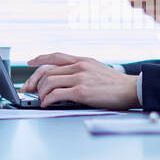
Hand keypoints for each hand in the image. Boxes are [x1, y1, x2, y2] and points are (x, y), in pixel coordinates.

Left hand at [24, 52, 139, 108]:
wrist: (131, 89)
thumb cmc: (116, 84)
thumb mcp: (97, 69)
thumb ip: (81, 70)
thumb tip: (65, 78)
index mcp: (82, 60)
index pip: (55, 56)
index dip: (40, 59)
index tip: (30, 62)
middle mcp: (79, 66)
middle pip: (47, 70)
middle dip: (34, 80)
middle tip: (29, 89)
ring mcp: (80, 78)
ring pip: (49, 82)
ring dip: (41, 92)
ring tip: (41, 99)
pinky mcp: (81, 91)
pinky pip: (57, 94)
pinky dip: (48, 100)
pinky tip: (47, 104)